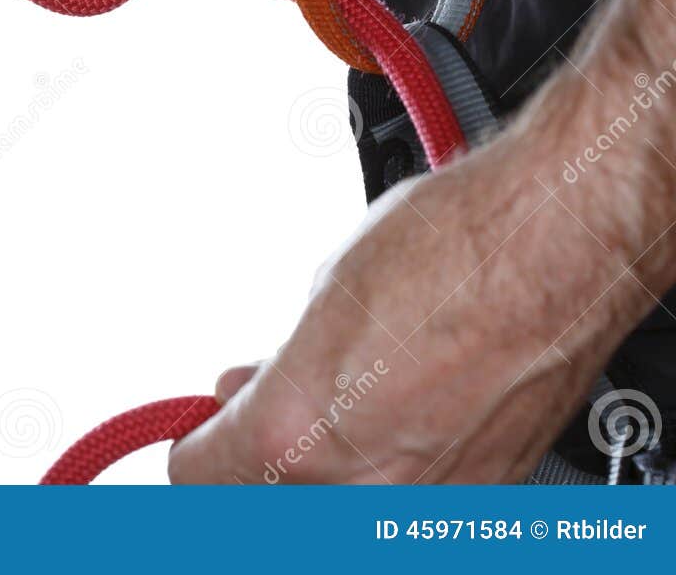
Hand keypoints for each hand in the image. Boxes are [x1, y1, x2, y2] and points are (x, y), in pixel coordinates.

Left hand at [168, 80, 671, 483]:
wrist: (561, 246)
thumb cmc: (453, 251)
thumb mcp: (320, 300)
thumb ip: (274, 373)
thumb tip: (249, 395)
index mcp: (294, 436)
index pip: (198, 476)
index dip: (195, 438)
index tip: (201, 425)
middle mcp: (360, 491)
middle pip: (262, 502)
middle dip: (252, 459)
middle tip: (257, 406)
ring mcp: (426, 506)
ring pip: (330, 509)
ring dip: (316, 469)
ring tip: (337, 399)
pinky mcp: (479, 501)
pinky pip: (399, 503)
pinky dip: (382, 471)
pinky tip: (392, 413)